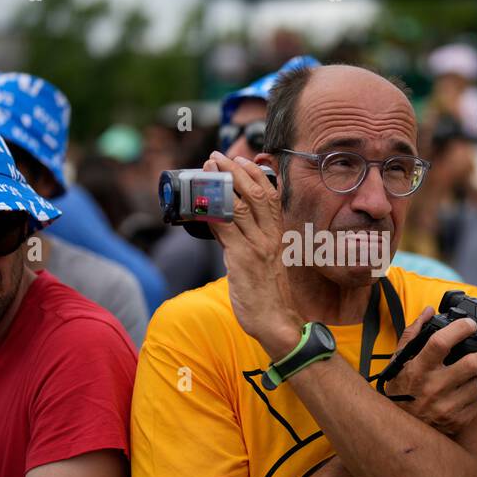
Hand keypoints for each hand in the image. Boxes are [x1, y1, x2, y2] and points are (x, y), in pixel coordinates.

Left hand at [204, 151, 303, 356]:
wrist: (276, 320)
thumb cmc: (269, 294)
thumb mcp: (265, 260)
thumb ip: (249, 239)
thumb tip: (224, 222)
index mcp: (277, 234)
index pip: (271, 195)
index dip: (256, 173)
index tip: (241, 159)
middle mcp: (269, 236)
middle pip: (255, 193)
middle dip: (234, 170)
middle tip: (217, 156)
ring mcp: (256, 247)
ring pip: (238, 206)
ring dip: (219, 185)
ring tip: (205, 170)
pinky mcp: (242, 259)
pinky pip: (224, 229)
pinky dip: (210, 212)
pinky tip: (199, 204)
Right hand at [383, 306, 476, 436]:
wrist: (398, 429)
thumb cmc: (401, 390)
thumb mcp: (399, 362)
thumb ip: (413, 334)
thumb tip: (429, 311)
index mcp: (418, 369)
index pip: (441, 342)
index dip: (460, 328)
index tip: (469, 324)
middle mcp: (433, 388)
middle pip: (472, 364)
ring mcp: (446, 407)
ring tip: (475, 373)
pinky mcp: (457, 421)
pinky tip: (467, 391)